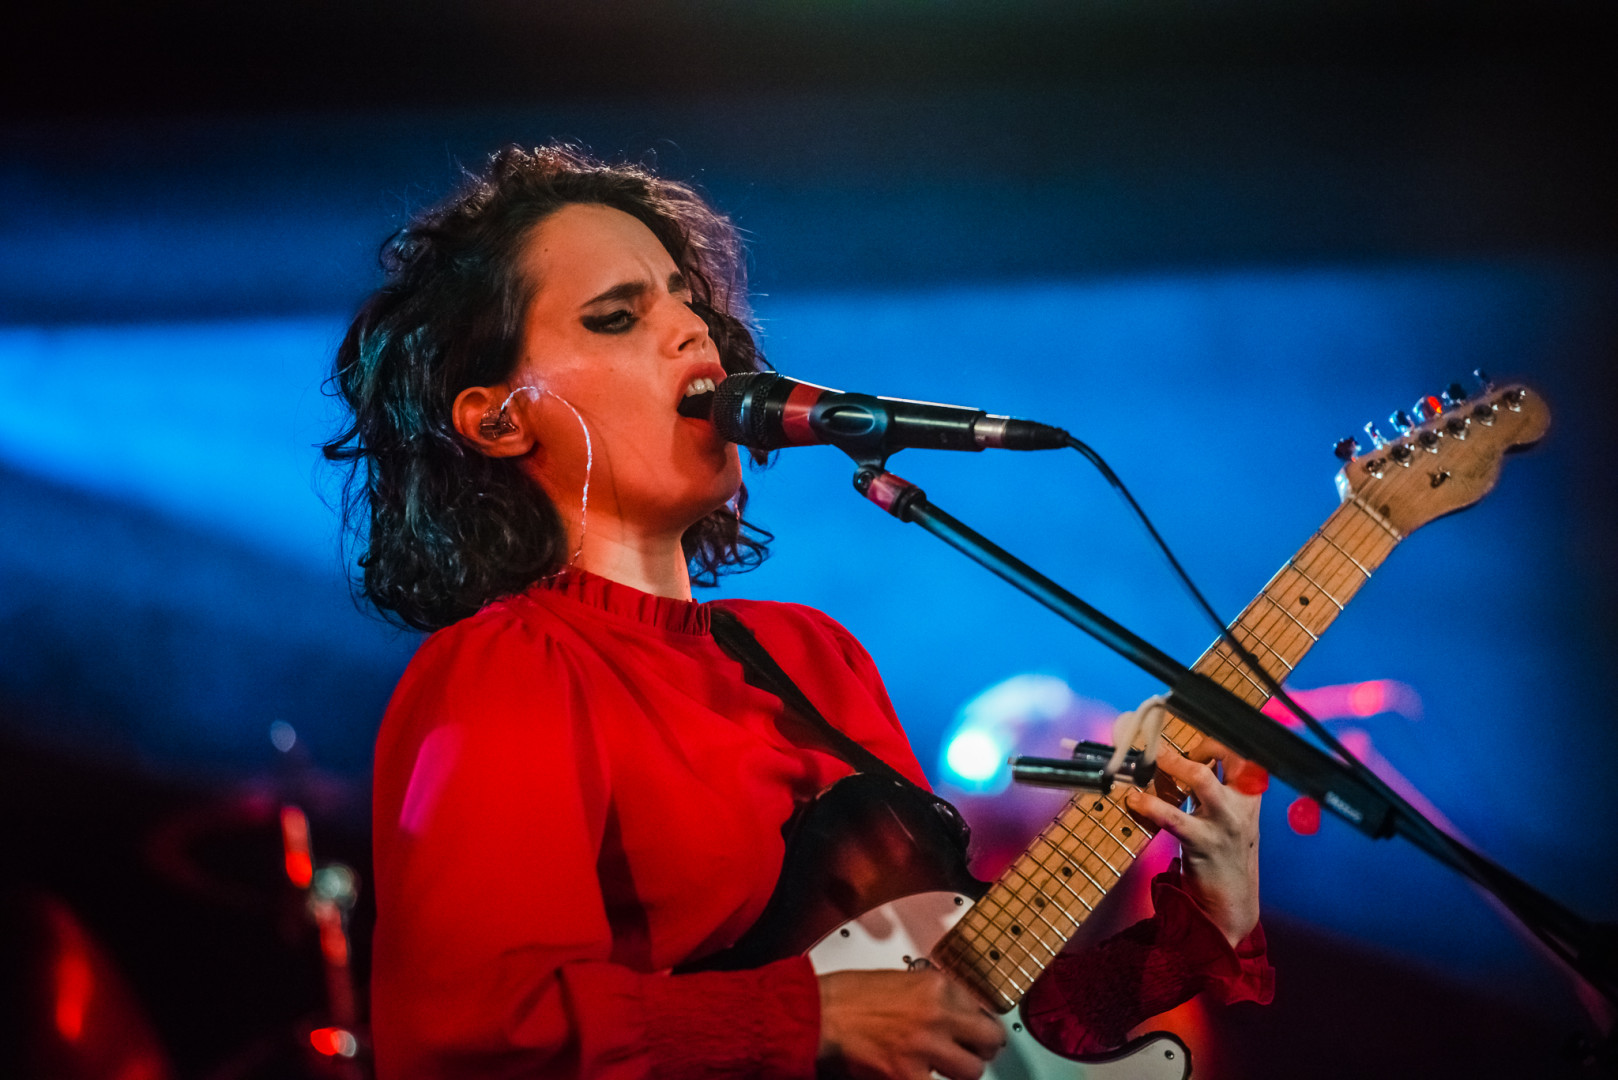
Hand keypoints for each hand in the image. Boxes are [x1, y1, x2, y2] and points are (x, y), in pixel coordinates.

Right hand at [817, 968, 1005, 1079]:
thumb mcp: (899, 981)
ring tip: (941, 1069)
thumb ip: (931, 996)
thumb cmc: (847, 996)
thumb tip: (954, 1014)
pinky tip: (919, 1075)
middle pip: (989, 1040)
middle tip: (971, 1053)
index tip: (971, 1030)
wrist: (817, 1015)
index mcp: (935, 986)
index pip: (980, 1008)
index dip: (974, 1023)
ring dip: (959, 1072)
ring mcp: (926, 1047)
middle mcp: (937, 1014)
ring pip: (972, 1072)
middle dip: (982, 1049)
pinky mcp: (908, 1076)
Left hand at [1123, 742, 1261, 947]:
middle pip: (1231, 758)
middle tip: (1174, 746)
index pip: (1246, 755)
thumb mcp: (1230, 817)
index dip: (1220, 740)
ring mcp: (1223, 824)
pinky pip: (1173, 817)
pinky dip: (1149, 804)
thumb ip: (1216, 789)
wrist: (1233, 903)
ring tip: (1153, 760)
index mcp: (1251, 796)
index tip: (1196, 739)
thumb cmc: (1224, 853)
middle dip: (1201, 744)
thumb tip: (1184, 758)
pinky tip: (1134, 800)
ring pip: (1202, 780)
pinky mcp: (1202, 843)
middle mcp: (1242, 805)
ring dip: (1175, 764)